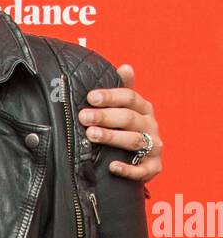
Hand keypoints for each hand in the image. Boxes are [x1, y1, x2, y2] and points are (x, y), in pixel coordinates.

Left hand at [77, 64, 161, 183]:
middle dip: (105, 117)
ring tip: (91, 135)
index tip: (90, 97)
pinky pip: (142, 170)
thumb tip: (125, 67)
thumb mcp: (125, 109)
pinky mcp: (153, 168)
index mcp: (144, 109)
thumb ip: (123, 89)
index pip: (130, 97)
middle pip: (129, 118)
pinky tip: (112, 166)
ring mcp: (154, 147)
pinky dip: (128, 169)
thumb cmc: (126, 130)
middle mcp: (151, 126)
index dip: (111, 96)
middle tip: (84, 117)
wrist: (140, 161)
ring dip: (112, 137)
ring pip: (134, 141)